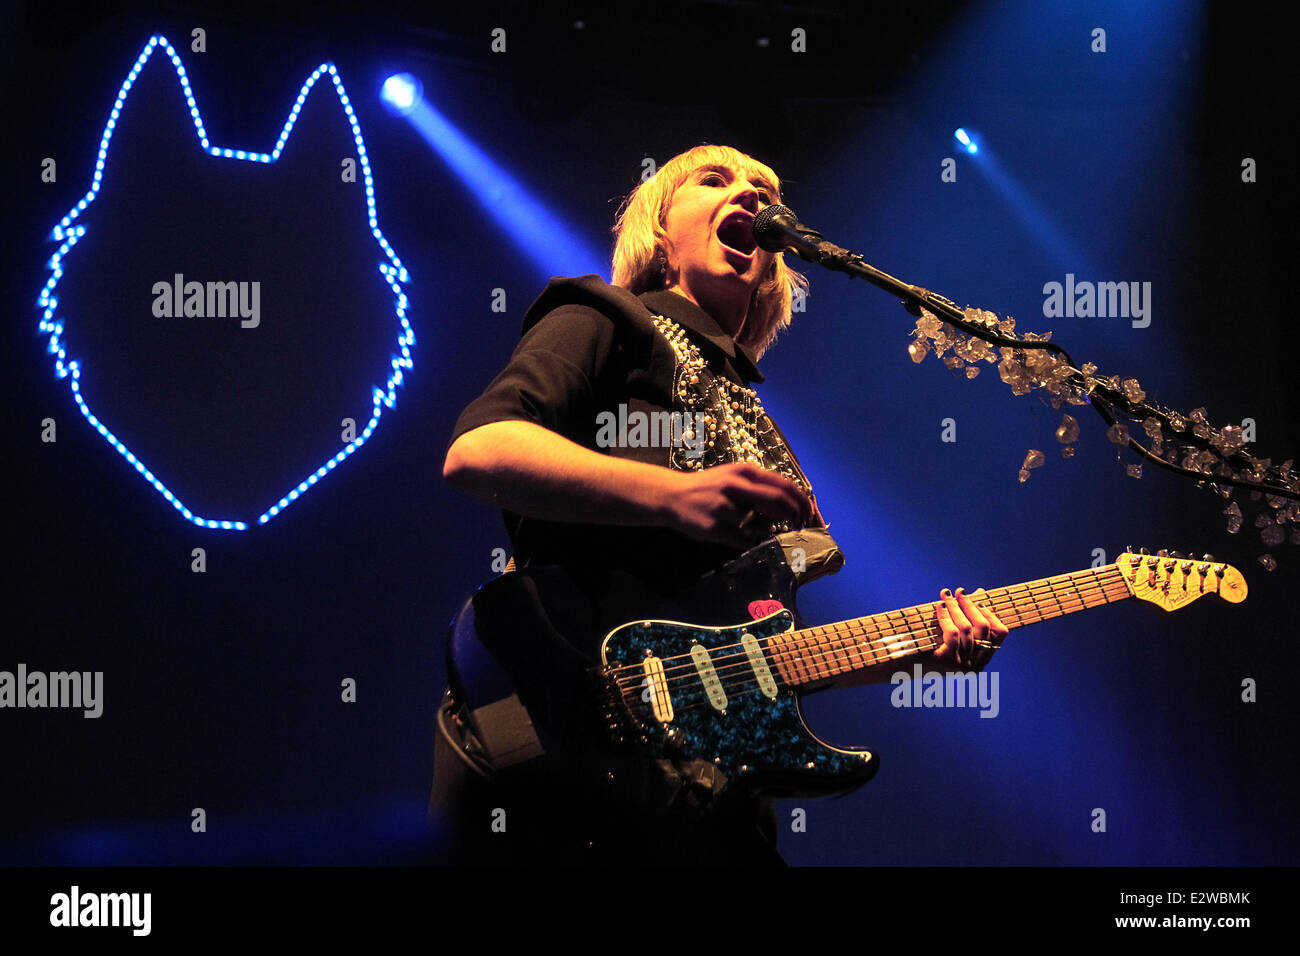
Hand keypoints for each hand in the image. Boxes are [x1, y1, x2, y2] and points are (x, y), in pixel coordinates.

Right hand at [663, 462, 811, 549]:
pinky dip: (746, 540)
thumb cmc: (708, 488)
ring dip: (763, 529)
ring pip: (760, 525)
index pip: (783, 485)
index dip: (800, 501)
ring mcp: (723, 506)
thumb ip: (759, 486)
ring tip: (750, 526)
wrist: (671, 495)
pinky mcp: (713, 527)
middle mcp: (734, 486)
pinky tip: (734, 533)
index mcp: (743, 472)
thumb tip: (790, 502)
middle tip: (799, 525)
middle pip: (777, 501)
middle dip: (793, 516)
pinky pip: (742, 540)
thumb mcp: (734, 477)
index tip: (807, 513)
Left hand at [932, 587, 1008, 671]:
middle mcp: (975, 664)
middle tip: (959, 591)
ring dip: (956, 607)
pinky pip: (952, 634)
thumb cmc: (928, 647)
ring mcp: (962, 664)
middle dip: (970, 605)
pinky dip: (946, 616)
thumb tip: (980, 592)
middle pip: (983, 628)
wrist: (902, 665)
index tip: (978, 599)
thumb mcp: (952, 634)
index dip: (990, 613)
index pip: (1000, 633)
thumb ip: (967, 616)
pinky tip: (939, 606)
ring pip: (967, 628)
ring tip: (946, 595)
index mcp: (981, 659)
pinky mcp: (947, 661)